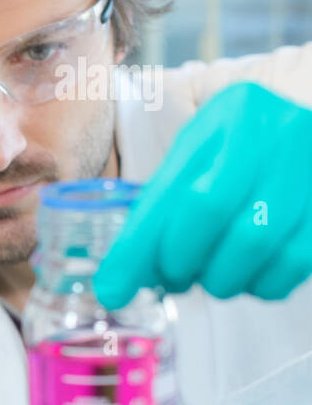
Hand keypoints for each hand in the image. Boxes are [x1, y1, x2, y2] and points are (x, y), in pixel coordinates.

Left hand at [94, 82, 311, 308]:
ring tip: (210, 274)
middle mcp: (278, 136)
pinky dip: (260, 283)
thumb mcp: (203, 150)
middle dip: (179, 259)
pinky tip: (248, 274)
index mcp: (232, 116)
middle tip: (171, 276)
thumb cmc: (248, 144)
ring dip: (220, 277)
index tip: (111, 289)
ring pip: (254, 245)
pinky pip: (294, 265)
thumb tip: (126, 274)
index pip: (176, 191)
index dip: (137, 248)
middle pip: (213, 213)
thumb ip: (164, 201)